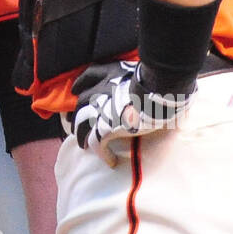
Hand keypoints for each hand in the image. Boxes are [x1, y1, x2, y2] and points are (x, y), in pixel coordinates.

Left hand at [69, 61, 191, 166]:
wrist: (157, 92)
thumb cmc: (159, 80)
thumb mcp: (145, 72)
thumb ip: (142, 76)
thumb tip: (156, 77)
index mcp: (110, 74)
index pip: (88, 76)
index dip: (80, 84)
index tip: (77, 90)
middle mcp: (101, 90)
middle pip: (81, 102)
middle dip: (76, 112)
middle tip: (73, 121)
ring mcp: (101, 109)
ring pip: (81, 123)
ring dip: (81, 134)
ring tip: (82, 143)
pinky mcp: (105, 128)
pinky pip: (97, 143)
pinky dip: (102, 154)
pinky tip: (110, 161)